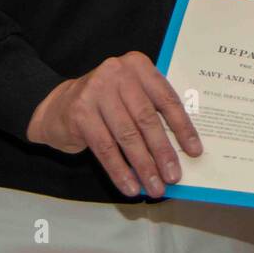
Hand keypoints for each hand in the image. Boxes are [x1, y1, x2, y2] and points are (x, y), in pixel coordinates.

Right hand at [26, 51, 201, 199]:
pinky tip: (131, 186)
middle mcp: (117, 73)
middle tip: (174, 176)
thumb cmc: (106, 102)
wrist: (58, 105)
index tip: (194, 151)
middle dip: (163, 152)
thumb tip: (182, 148)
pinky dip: (120, 171)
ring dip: (144, 166)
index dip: (182, 127)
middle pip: (147, 119)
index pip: (166, 98)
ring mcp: (96, 91)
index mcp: (138, 65)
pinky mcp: (80, 113)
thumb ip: (153, 110)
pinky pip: (105, 148)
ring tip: (156, 187)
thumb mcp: (131, 95)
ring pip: (127, 136)